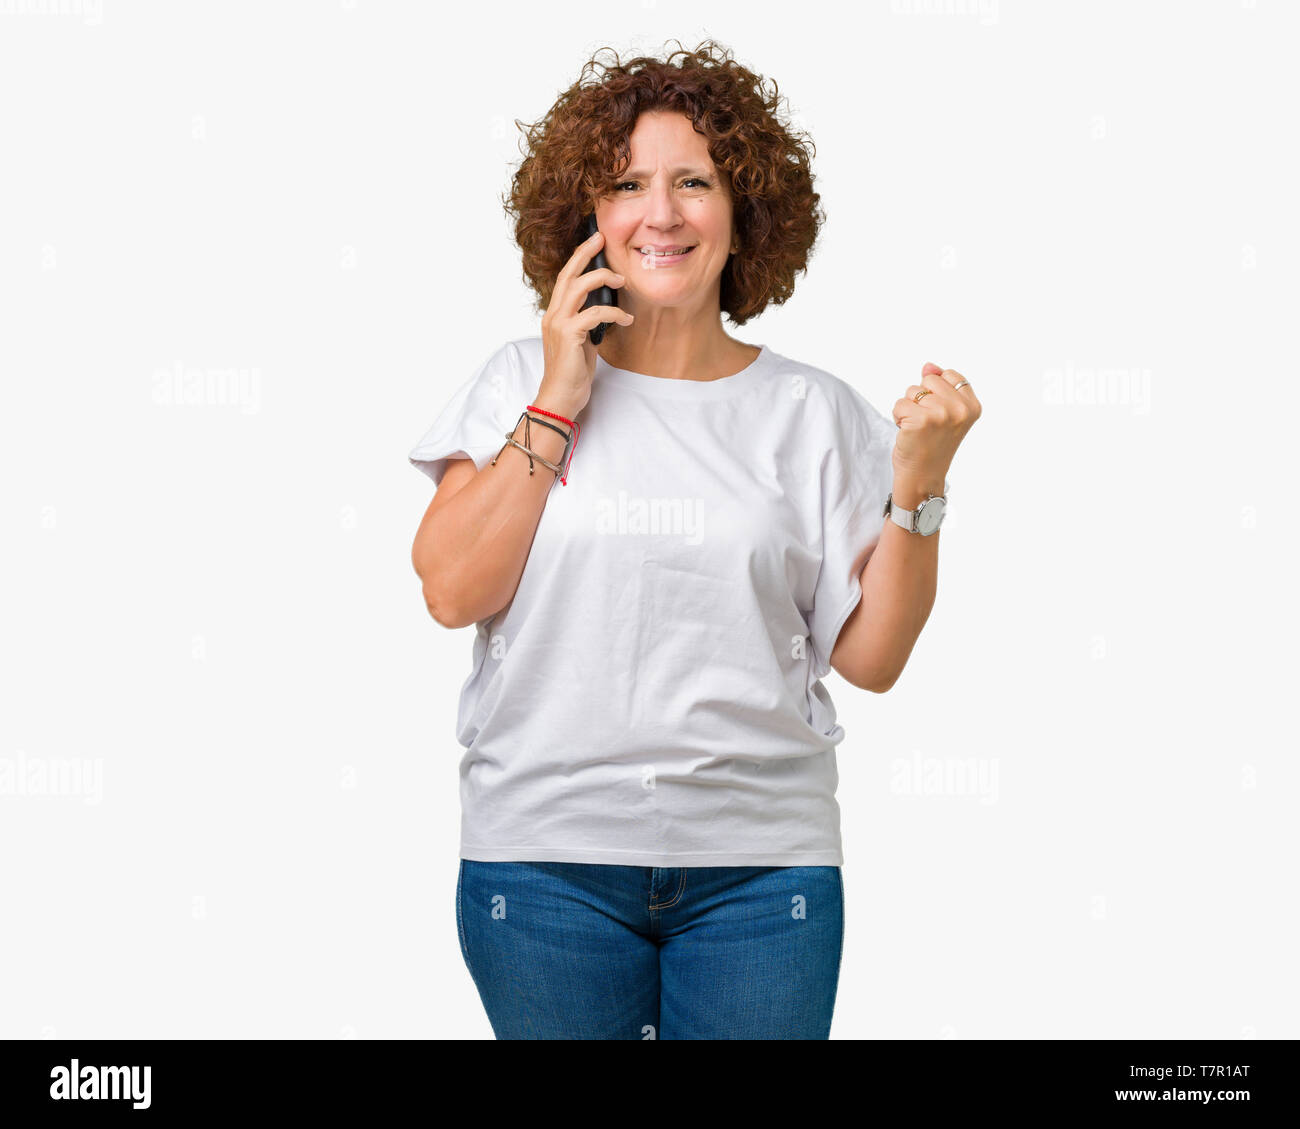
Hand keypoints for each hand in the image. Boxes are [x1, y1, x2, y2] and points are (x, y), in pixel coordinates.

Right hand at [536, 227, 633, 417]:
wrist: (560, 397)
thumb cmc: (572, 373)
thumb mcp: (581, 342)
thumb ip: (587, 323)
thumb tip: (605, 310)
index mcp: (555, 315)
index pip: (565, 279)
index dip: (578, 258)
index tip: (594, 242)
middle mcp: (553, 315)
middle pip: (568, 274)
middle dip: (585, 253)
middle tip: (601, 239)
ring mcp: (559, 324)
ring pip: (579, 287)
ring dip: (603, 278)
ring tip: (622, 280)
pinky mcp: (569, 335)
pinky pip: (594, 313)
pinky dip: (614, 312)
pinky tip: (627, 319)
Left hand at [891, 362, 980, 487]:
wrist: (923, 476)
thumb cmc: (932, 445)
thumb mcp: (946, 413)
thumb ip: (941, 387)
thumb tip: (928, 366)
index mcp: (972, 406)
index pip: (949, 375)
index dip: (937, 392)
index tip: (939, 416)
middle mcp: (960, 409)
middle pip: (929, 380)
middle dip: (922, 399)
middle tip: (927, 424)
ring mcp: (941, 413)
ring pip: (912, 391)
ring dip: (909, 408)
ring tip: (918, 429)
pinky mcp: (921, 419)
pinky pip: (899, 404)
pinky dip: (898, 417)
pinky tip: (908, 432)